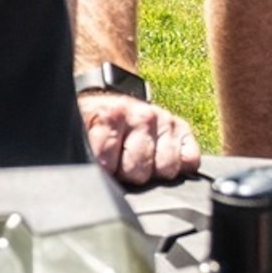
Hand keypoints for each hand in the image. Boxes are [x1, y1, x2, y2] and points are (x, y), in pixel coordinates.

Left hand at [81, 92, 201, 185]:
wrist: (112, 97)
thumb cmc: (96, 121)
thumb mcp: (81, 130)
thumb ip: (84, 150)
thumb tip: (90, 175)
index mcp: (111, 116)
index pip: (108, 165)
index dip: (106, 171)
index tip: (104, 164)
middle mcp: (142, 116)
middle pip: (138, 172)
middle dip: (128, 174)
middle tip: (123, 162)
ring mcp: (165, 121)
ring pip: (166, 170)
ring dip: (153, 171)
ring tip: (141, 159)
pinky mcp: (183, 128)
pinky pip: (190, 161)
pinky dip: (179, 165)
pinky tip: (161, 156)